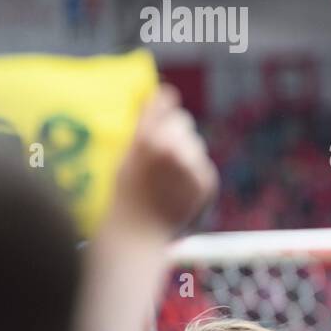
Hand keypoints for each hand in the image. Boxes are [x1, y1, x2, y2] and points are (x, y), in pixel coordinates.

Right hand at [111, 86, 216, 232]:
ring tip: (167, 176)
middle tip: (162, 149)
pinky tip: (178, 188)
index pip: (164, 101)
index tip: (165, 98)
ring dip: (185, 153)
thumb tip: (159, 97)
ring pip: (195, 144)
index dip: (165, 100)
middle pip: (183, 121)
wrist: (137, 234)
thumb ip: (142, 128)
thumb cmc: (123, 195)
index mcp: (145, 138)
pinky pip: (202, 165)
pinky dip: (194, 173)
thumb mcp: (123, 156)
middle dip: (174, 131)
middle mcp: (171, 148)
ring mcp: (191, 166)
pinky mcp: (206, 181)